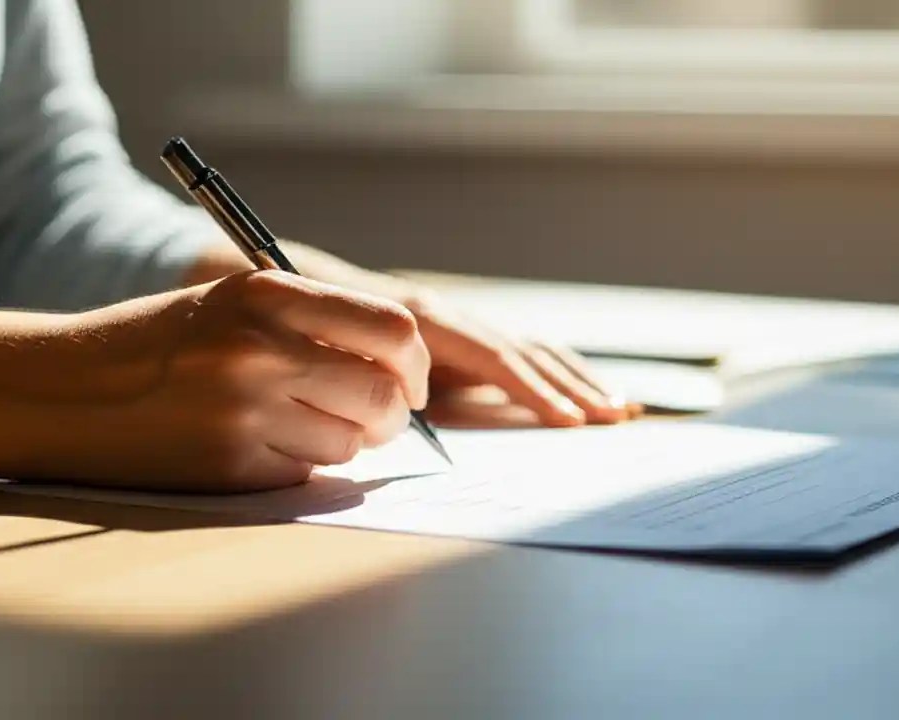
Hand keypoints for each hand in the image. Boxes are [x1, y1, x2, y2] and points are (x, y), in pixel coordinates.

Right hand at [0, 272, 428, 491]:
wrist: (60, 388)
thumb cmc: (160, 343)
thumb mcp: (236, 303)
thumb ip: (318, 324)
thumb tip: (406, 375)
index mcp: (269, 294)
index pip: (394, 329)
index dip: (415, 365)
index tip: (410, 382)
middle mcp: (262, 348)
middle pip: (384, 396)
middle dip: (390, 416)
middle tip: (371, 418)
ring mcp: (245, 410)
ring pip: (352, 443)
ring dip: (340, 442)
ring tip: (291, 423)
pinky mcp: (229, 465)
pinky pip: (305, 473)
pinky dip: (297, 465)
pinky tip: (252, 444)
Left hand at [185, 243, 633, 426]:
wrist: (280, 289)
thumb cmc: (301, 328)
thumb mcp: (334, 352)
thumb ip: (380, 383)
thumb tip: (420, 416)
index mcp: (419, 318)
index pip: (492, 356)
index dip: (531, 390)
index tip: (566, 421)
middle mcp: (446, 315)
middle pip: (524, 349)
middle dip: (572, 384)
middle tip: (614, 417)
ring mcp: (455, 322)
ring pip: (528, 347)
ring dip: (574, 378)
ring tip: (618, 408)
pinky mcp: (455, 335)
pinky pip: (515, 352)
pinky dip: (552, 373)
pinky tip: (580, 392)